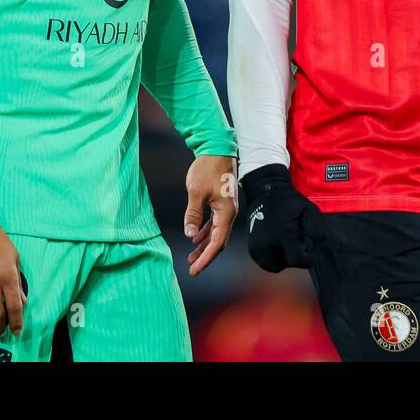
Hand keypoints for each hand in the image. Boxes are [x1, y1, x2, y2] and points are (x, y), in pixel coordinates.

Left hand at [184, 154, 237, 276]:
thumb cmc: (207, 168)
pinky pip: (214, 224)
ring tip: (191, 258)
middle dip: (205, 256)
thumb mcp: (196, 192)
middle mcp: (229, 213)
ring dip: (204, 245)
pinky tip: (195, 238)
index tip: (194, 270)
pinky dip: (205, 232)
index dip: (206, 259)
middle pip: (218, 242)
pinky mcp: (221, 203)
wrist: (216, 149)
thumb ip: (193, 215)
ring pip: (216, 233)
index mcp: (226, 213)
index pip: (217, 243)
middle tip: (192, 269)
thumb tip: (189, 235)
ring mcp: (226, 208)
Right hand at [239, 164, 326, 271]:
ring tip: (286, 239)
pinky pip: (271, 264)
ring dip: (286, 256)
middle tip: (297, 238)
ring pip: (280, 265)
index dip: (307, 256)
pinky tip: (277, 243)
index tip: (307, 244)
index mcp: (282, 234)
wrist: (264, 195)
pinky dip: (276, 257)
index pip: (299, 260)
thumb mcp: (308, 208)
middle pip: (290, 263)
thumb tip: (322, 239)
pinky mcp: (254, 253)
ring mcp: (258, 251)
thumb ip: (317, 224)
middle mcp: (267, 245)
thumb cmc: (289, 203)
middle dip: (297, 254)